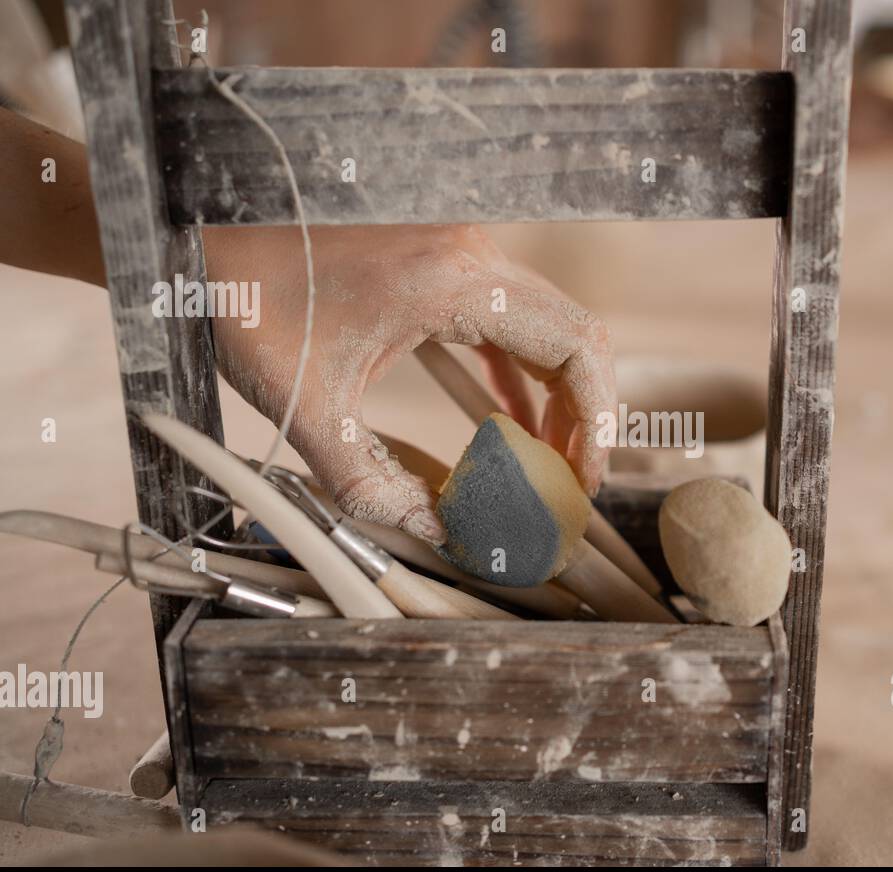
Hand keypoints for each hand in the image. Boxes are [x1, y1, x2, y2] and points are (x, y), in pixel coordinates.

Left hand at [204, 224, 614, 544]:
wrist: (206, 227)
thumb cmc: (249, 301)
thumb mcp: (310, 408)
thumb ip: (372, 484)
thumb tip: (434, 534)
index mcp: (456, 283)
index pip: (575, 347)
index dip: (596, 421)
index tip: (583, 479)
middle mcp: (473, 256)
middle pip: (575, 336)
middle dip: (585, 415)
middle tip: (572, 482)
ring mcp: (461, 252)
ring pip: (548, 326)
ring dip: (557, 394)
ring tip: (548, 463)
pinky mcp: (441, 261)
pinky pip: (509, 318)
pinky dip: (521, 373)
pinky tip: (510, 423)